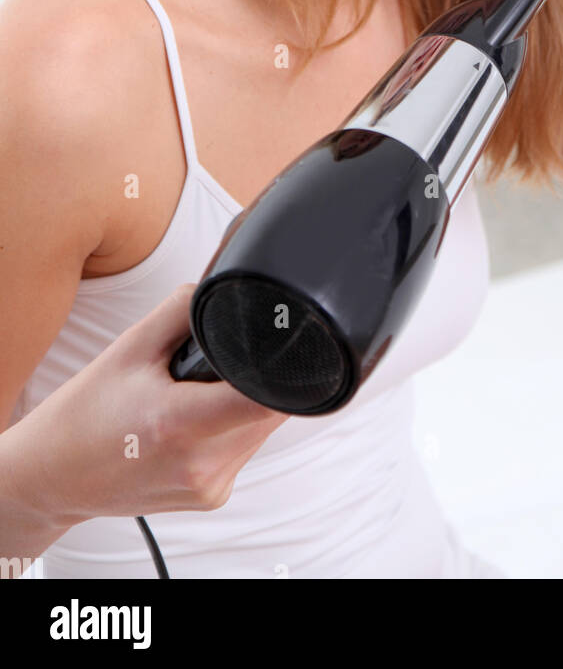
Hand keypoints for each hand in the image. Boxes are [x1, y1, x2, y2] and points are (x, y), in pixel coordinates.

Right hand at [3, 285, 289, 529]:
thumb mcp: (131, 346)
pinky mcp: (212, 497)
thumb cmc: (86, 411)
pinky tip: (193, 422)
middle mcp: (201, 464)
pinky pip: (244, 449)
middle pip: (271, 409)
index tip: (280, 345)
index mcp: (179, 424)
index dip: (282, 368)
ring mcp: (208, 486)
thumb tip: (230, 291)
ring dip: (245, 404)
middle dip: (256, 378)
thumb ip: (185, 310)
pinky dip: (232, 428)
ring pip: (261, 429)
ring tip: (195, 395)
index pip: (265, 398)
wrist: (54, 475)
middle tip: (211, 368)